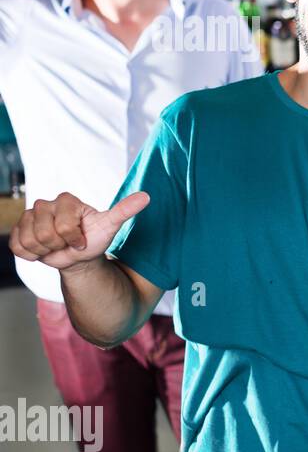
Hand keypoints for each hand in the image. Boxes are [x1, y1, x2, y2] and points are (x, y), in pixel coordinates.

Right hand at [9, 191, 149, 270]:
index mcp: (66, 200)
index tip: (82, 239)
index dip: (74, 239)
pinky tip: (42, 250)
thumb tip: (146, 196)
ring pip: (30, 241)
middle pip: (44, 234)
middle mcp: (45, 204)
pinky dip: (31, 254)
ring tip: (56, 246)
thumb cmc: (94, 238)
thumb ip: (125, 210)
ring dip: (45, 250)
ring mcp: (28, 216)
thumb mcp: (110, 225)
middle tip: (68, 243)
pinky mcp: (17, 230)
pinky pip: (17, 247)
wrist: (79, 255)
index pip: (63, 227)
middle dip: (59, 245)